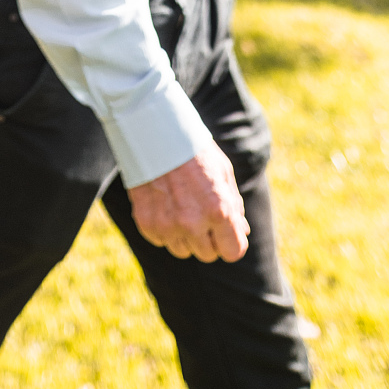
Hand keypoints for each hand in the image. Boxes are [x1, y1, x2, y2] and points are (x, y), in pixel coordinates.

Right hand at [128, 141, 248, 261]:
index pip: (233, 251)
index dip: (231, 242)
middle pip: (208, 255)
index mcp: (219, 210)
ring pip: (183, 251)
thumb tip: (242, 232)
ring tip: (181, 206)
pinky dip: (164, 228)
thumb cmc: (195, 152)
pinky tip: (164, 205)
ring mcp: (168, 225)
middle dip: (208, 238)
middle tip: (200, 213)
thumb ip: (234, 206)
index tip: (226, 233)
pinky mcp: (147, 224)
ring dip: (185, 236)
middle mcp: (193, 223)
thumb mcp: (223, 173)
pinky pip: (161, 241)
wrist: (155, 133)